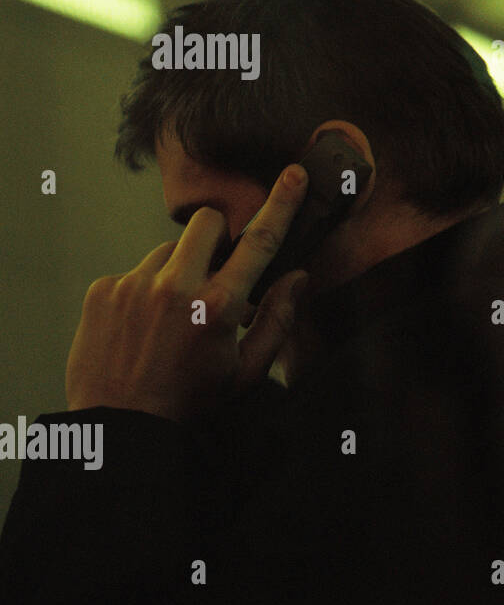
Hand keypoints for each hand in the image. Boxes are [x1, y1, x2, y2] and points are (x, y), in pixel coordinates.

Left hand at [65, 165, 310, 420]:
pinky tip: (143, 326)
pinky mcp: (104, 291)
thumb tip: (299, 278)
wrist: (120, 429)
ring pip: (168, 250)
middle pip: (205, 223)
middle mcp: (175, 288)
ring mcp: (134, 286)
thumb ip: (278, 321)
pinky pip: (134, 272)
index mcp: (217, 307)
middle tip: (215, 273)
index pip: (258, 242)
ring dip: (178, 270)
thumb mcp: (246, 373)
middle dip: (217, 237)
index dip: (280, 204)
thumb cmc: (190, 404)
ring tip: (172, 316)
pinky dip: (144, 291)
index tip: (292, 175)